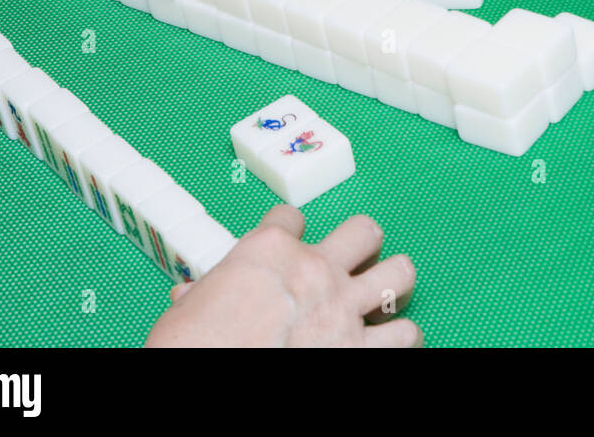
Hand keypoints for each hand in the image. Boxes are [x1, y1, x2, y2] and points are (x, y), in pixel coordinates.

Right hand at [145, 206, 420, 347]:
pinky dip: (403, 337)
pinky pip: (406, 334)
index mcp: (270, 250)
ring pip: (400, 273)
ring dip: (395, 282)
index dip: (286, 231)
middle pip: (363, 231)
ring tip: (384, 294)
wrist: (204, 375)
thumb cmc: (192, 346)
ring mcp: (344, 309)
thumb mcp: (188, 310)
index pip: (290, 218)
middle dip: (361, 243)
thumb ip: (204, 294)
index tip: (284, 243)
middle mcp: (315, 270)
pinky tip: (392, 340)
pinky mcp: (361, 349)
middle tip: (351, 260)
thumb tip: (191, 296)